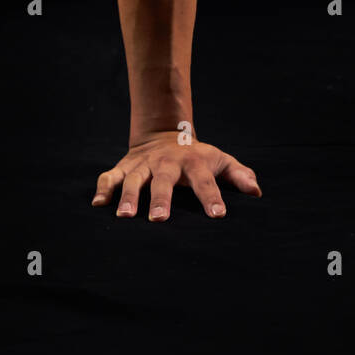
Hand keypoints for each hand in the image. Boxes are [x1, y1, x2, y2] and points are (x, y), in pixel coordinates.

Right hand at [91, 131, 261, 220]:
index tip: (218, 215)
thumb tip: (257, 192)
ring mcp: (143, 164)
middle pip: (163, 180)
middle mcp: (166, 162)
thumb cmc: (198, 157)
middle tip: (159, 220)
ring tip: (125, 217)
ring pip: (133, 179)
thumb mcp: (220, 160)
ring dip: (128, 196)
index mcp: (192, 162)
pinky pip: (109, 176)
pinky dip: (103, 188)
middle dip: (161, 199)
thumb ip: (238, 174)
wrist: (166, 134)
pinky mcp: (124, 166)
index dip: (211, 197)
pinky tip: (97, 205)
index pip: (204, 180)